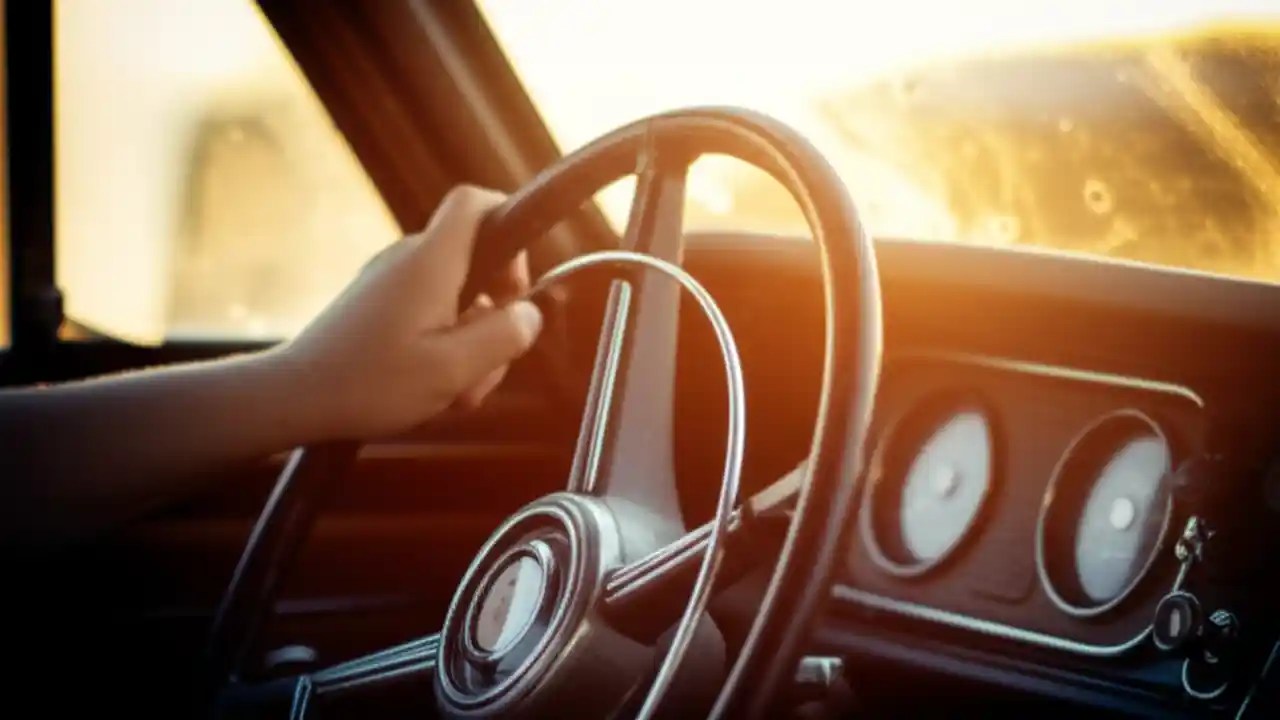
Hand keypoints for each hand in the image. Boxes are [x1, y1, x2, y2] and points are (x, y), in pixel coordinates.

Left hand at [279, 185, 542, 439]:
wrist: (294, 398)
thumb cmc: (371, 384)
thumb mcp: (453, 369)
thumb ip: (502, 337)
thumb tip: (530, 314)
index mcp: (430, 262)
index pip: (475, 203)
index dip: (509, 223)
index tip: (517, 282)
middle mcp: (409, 260)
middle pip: (476, 264)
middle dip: (495, 315)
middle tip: (489, 364)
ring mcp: (391, 282)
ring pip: (456, 298)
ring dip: (469, 343)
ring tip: (456, 392)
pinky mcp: (378, 306)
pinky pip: (429, 313)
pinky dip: (443, 346)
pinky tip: (432, 389)